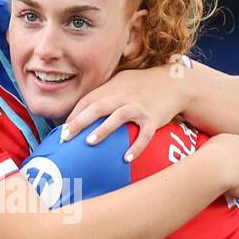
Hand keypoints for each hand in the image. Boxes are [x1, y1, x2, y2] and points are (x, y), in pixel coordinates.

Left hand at [59, 64, 187, 162]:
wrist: (175, 82)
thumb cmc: (144, 84)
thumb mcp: (122, 80)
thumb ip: (104, 92)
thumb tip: (82, 109)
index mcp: (114, 88)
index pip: (88, 100)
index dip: (74, 114)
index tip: (62, 129)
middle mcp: (124, 96)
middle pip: (98, 107)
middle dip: (80, 122)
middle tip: (65, 137)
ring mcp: (139, 107)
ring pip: (118, 117)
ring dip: (104, 130)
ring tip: (89, 142)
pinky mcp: (154, 119)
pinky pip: (144, 134)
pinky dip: (136, 147)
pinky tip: (127, 158)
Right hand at [202, 132, 238, 200]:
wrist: (212, 168)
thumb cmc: (204, 155)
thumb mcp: (208, 144)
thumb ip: (216, 148)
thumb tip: (212, 155)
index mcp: (238, 142)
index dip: (231, 161)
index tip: (220, 167)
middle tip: (224, 178)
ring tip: (226, 188)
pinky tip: (229, 195)